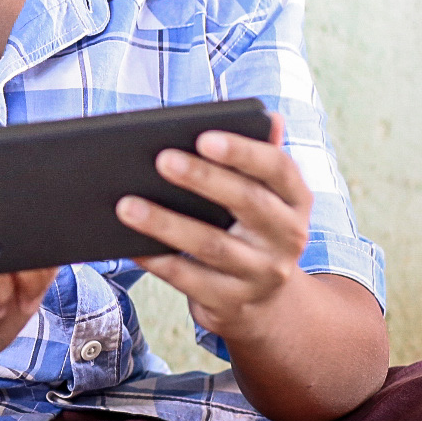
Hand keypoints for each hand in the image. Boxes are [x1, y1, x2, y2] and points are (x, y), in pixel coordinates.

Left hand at [115, 113, 314, 343]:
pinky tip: (131, 246)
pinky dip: (160, 263)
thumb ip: (256, 156)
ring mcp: (262, 274)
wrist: (264, 303)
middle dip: (203, 179)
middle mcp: (288, 237)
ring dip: (166, 224)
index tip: (204, 136)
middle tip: (161, 159)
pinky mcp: (233, 304)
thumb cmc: (250, 226)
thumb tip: (268, 116)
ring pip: (212, 246)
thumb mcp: (264, 194)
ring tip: (126, 204)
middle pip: (247, 203)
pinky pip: (191, 281)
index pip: (278, 168)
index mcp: (295, 199)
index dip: (243, 152)